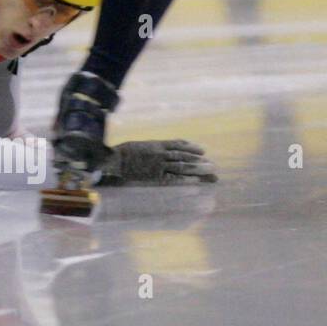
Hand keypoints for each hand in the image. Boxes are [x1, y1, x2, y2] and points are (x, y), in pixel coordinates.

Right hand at [101, 139, 217, 185]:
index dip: (191, 147)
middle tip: (213, 165)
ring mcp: (159, 165)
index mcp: (156, 144)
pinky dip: (186, 179)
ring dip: (197, 169)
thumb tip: (160, 149)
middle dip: (199, 160)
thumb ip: (150, 148)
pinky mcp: (156, 177)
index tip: (202, 150)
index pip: (178, 144)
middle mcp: (161, 154)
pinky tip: (196, 181)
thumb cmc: (121, 154)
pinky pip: (174, 178)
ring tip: (210, 172)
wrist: (113, 162)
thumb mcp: (137, 146)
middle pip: (184, 156)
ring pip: (182, 166)